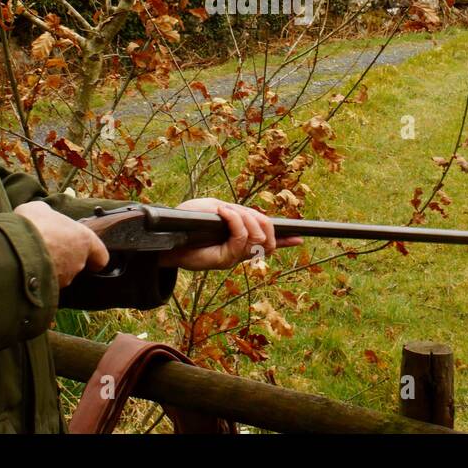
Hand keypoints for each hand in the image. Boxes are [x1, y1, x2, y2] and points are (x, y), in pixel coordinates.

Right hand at [14, 200, 108, 287]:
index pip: (101, 256)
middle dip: (64, 259)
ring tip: (32, 257)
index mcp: (84, 239)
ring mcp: (64, 278)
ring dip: (50, 268)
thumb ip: (48, 215)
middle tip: (48, 249)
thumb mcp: (39, 209)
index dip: (95, 257)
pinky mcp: (48, 290)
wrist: (14, 249)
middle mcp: (78, 261)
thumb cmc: (32, 225)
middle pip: (77, 264)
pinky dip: (38, 279)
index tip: (88, 256)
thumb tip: (43, 215)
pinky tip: (25, 269)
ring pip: (61, 275)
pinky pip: (45, 284)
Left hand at [157, 198, 302, 270]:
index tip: (300, 237)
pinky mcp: (225, 259)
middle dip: (263, 222)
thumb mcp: (216, 208)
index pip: (269, 242)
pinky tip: (224, 212)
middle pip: (269, 238)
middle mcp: (241, 250)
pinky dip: (234, 220)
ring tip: (227, 211)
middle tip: (246, 213)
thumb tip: (253, 217)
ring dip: (245, 218)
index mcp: (241, 238)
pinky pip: (240, 237)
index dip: (286, 239)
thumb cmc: (189, 220)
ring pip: (256, 237)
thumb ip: (236, 213)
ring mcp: (234, 256)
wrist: (167, 235)